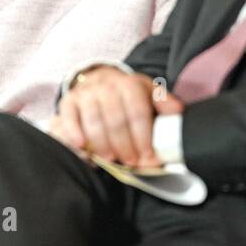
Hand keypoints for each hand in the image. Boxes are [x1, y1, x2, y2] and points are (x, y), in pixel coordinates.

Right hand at [55, 66, 183, 168]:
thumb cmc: (127, 96)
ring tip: (111, 160)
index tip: (149, 157)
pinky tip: (83, 148)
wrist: (98, 82)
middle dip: (125, 146)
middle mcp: (106, 86)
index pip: (138, 112)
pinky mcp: (68, 102)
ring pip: (94, 122)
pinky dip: (75, 134)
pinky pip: (70, 119)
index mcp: (129, 84)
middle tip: (132, 163)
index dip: (144, 137)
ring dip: (103, 145)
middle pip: (116, 120)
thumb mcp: (148, 94)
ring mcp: (85, 93)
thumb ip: (163, 103)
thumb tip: (178, 112)